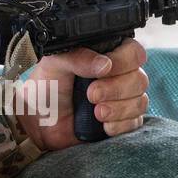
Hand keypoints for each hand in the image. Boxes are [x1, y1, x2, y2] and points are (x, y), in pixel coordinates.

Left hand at [14, 40, 149, 150]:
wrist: (37, 120)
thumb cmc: (46, 87)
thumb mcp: (54, 63)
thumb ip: (77, 56)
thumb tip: (104, 64)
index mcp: (106, 55)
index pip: (133, 52)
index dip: (123, 61)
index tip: (104, 70)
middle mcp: (119, 76)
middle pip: (140, 79)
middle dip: (116, 88)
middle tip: (91, 94)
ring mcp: (122, 99)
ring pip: (140, 101)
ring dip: (119, 108)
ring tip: (96, 112)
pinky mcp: (121, 121)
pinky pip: (135, 123)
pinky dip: (120, 124)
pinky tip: (103, 125)